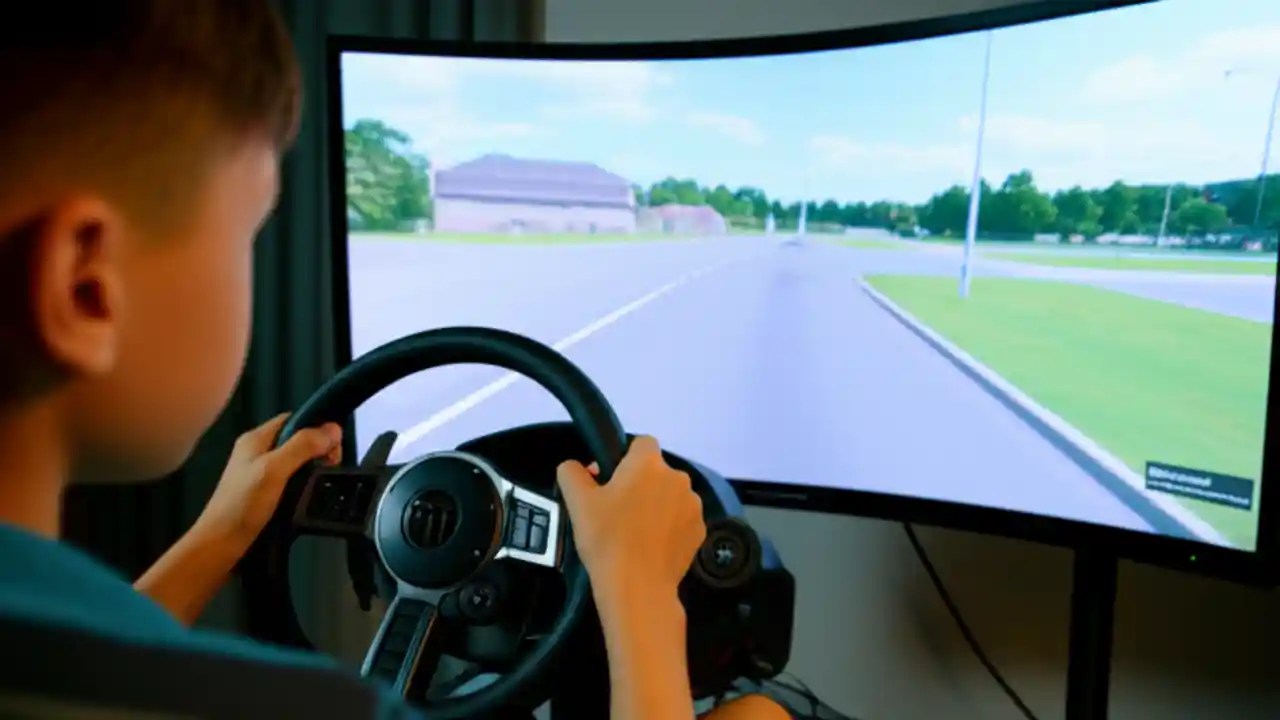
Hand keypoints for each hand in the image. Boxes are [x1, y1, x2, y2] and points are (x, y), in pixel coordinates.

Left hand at [194, 413, 341, 550]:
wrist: (219, 546)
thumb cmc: (244, 505)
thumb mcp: (275, 469)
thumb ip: (303, 446)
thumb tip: (334, 428)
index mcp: (256, 438)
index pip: (294, 419)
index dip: (317, 427)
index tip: (334, 446)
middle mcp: (257, 451)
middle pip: (297, 439)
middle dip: (318, 449)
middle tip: (330, 467)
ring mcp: (259, 473)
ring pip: (296, 460)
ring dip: (312, 468)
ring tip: (323, 482)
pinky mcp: (263, 493)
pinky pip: (291, 479)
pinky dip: (304, 484)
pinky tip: (310, 495)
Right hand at [556, 436, 704, 599]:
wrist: (638, 587)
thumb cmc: (606, 539)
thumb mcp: (577, 502)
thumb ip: (571, 472)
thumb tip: (575, 467)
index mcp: (648, 463)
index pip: (641, 442)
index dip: (624, 458)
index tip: (609, 481)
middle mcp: (677, 477)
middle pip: (656, 471)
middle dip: (639, 484)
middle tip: (616, 511)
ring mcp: (693, 505)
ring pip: (670, 495)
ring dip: (656, 505)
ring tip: (635, 532)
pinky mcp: (700, 531)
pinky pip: (681, 519)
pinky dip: (669, 527)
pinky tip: (652, 546)